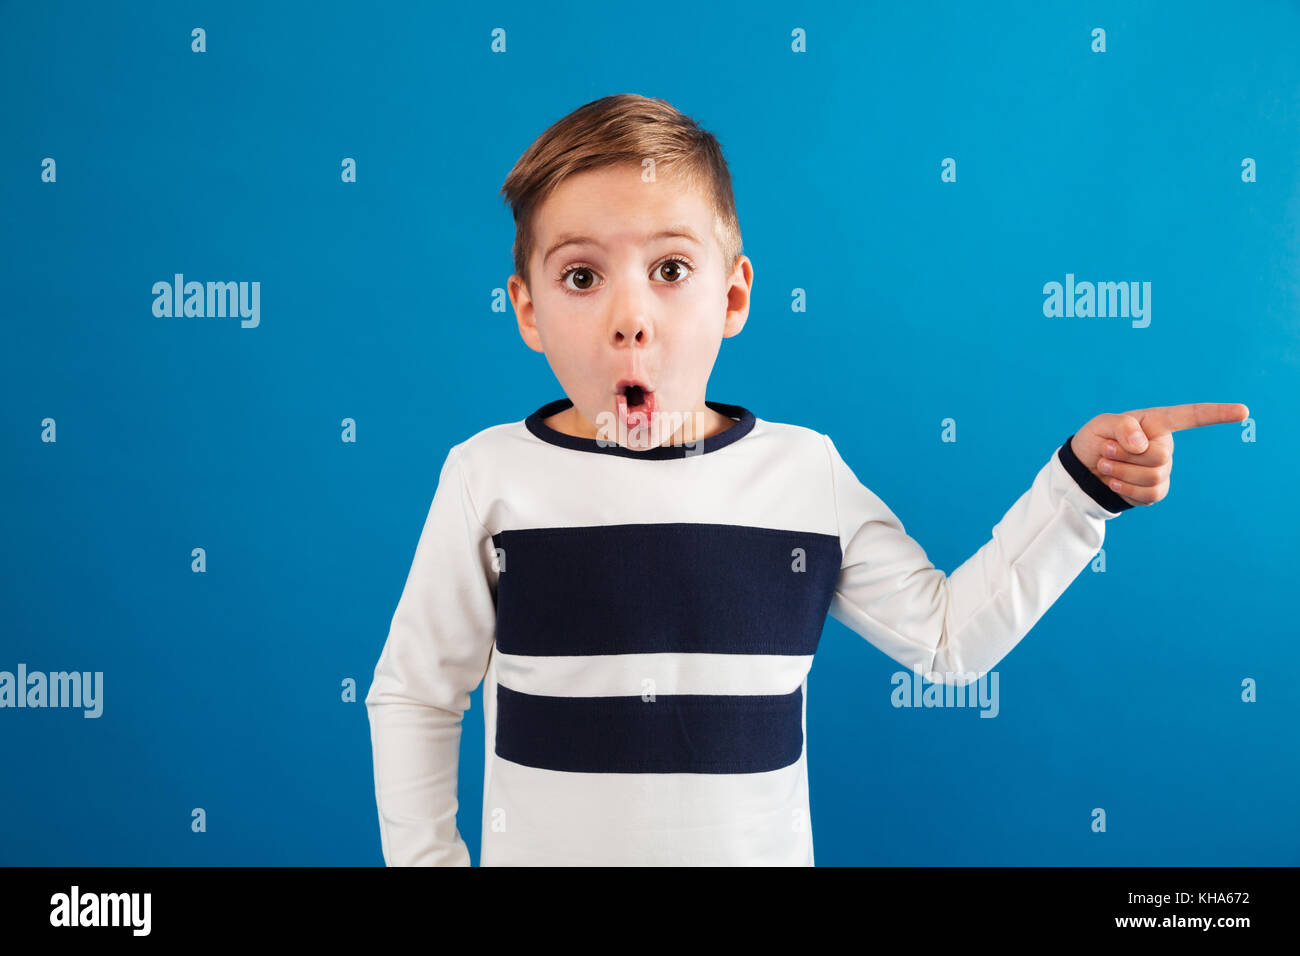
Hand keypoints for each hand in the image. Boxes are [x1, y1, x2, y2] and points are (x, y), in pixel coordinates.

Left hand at [1070, 403, 1248, 506]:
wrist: (1085, 469)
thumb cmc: (1097, 440)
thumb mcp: (1102, 425)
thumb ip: (1122, 426)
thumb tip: (1142, 443)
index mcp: (1158, 422)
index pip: (1192, 416)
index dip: (1217, 414)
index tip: (1243, 412)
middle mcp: (1166, 445)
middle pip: (1159, 456)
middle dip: (1125, 456)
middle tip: (1105, 451)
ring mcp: (1163, 469)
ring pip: (1152, 477)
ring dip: (1120, 472)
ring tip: (1105, 464)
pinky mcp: (1156, 490)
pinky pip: (1149, 495)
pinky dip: (1125, 489)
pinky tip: (1113, 482)